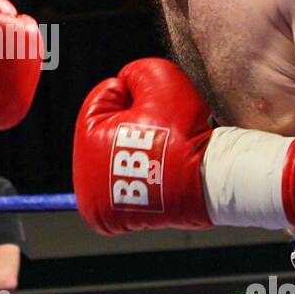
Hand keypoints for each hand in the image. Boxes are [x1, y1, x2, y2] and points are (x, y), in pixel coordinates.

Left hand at [72, 58, 214, 234]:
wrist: (211, 182)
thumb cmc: (184, 133)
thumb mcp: (160, 79)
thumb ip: (135, 73)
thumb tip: (125, 83)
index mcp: (87, 141)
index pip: (103, 100)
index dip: (134, 95)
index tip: (157, 110)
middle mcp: (83, 180)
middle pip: (106, 133)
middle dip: (130, 126)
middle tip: (160, 133)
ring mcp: (96, 204)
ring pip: (114, 159)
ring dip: (134, 152)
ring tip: (160, 154)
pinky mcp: (112, 220)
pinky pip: (122, 185)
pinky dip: (137, 177)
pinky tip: (156, 173)